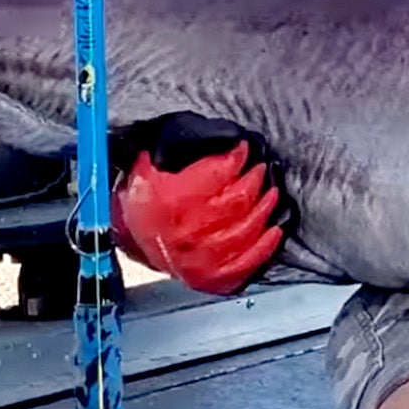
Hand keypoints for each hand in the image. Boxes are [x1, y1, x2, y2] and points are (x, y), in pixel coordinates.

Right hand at [110, 141, 283, 295]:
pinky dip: (265, 245)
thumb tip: (207, 132)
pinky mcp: (211, 276)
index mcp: (170, 201)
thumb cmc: (145, 200)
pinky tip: (274, 229)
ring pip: (247, 229)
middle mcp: (186, 232)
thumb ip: (174, 147)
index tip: (243, 148)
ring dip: (265, 207)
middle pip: (238, 200)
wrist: (134, 238)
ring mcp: (200, 258)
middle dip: (255, 179)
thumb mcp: (149, 166)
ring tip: (271, 192)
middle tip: (260, 168)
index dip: (236, 157)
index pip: (217, 173)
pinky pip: (247, 261)